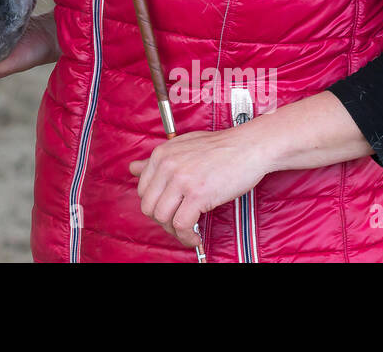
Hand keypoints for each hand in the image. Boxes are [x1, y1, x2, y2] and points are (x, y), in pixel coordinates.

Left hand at [128, 125, 272, 248]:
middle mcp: (167, 166)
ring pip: (162, 217)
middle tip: (178, 224)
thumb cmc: (221, 147)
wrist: (249, 146)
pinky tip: (196, 237)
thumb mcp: (183, 146)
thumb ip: (157, 160)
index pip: (142, 190)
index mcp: (161, 154)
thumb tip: (133, 168)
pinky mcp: (198, 194)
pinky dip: (187, 236)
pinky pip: (182, 225)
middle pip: (148, 206)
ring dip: (174, 231)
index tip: (169, 211)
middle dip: (162, 221)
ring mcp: (181, 180)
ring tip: (188, 232)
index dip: (155, 206)